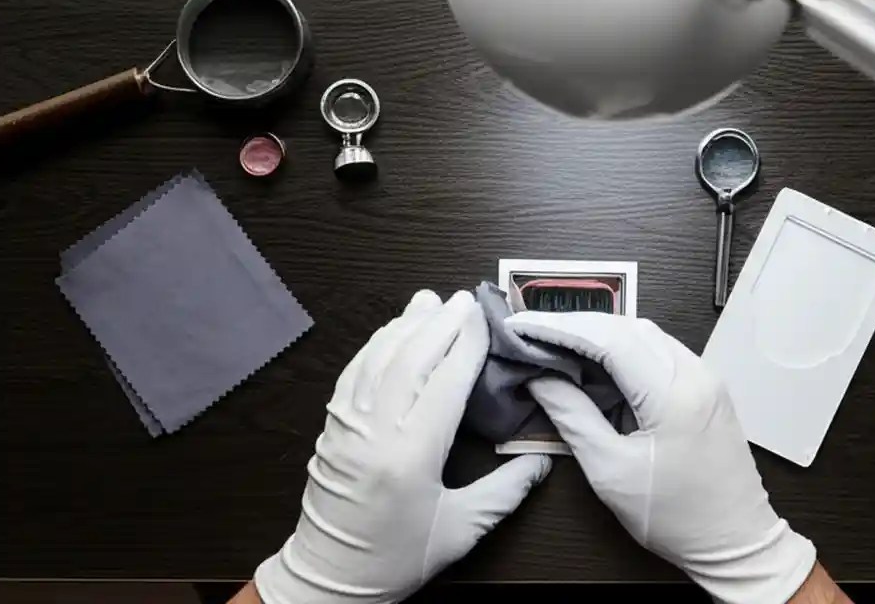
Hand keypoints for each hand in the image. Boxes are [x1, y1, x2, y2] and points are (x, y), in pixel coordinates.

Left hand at [255, 290, 552, 603]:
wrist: (331, 576)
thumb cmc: (396, 557)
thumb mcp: (461, 530)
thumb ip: (506, 492)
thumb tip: (543, 461)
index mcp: (411, 455)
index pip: (445, 383)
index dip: (466, 345)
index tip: (484, 319)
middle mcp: (376, 430)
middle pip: (409, 359)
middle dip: (438, 323)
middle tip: (462, 298)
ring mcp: (348, 424)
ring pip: (377, 358)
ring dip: (404, 325)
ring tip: (429, 301)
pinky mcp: (331, 425)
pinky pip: (354, 371)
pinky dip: (375, 344)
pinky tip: (391, 332)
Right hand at [509, 312, 815, 603]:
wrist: (736, 541)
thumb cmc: (673, 516)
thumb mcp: (610, 472)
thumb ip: (573, 417)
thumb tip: (539, 378)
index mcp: (672, 394)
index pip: (608, 338)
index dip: (560, 327)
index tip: (521, 325)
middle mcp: (695, 373)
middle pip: (627, 328)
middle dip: (577, 325)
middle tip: (532, 333)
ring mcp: (706, 377)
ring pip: (646, 335)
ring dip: (601, 336)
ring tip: (557, 346)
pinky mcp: (708, 387)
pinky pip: (661, 352)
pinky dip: (625, 351)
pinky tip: (598, 366)